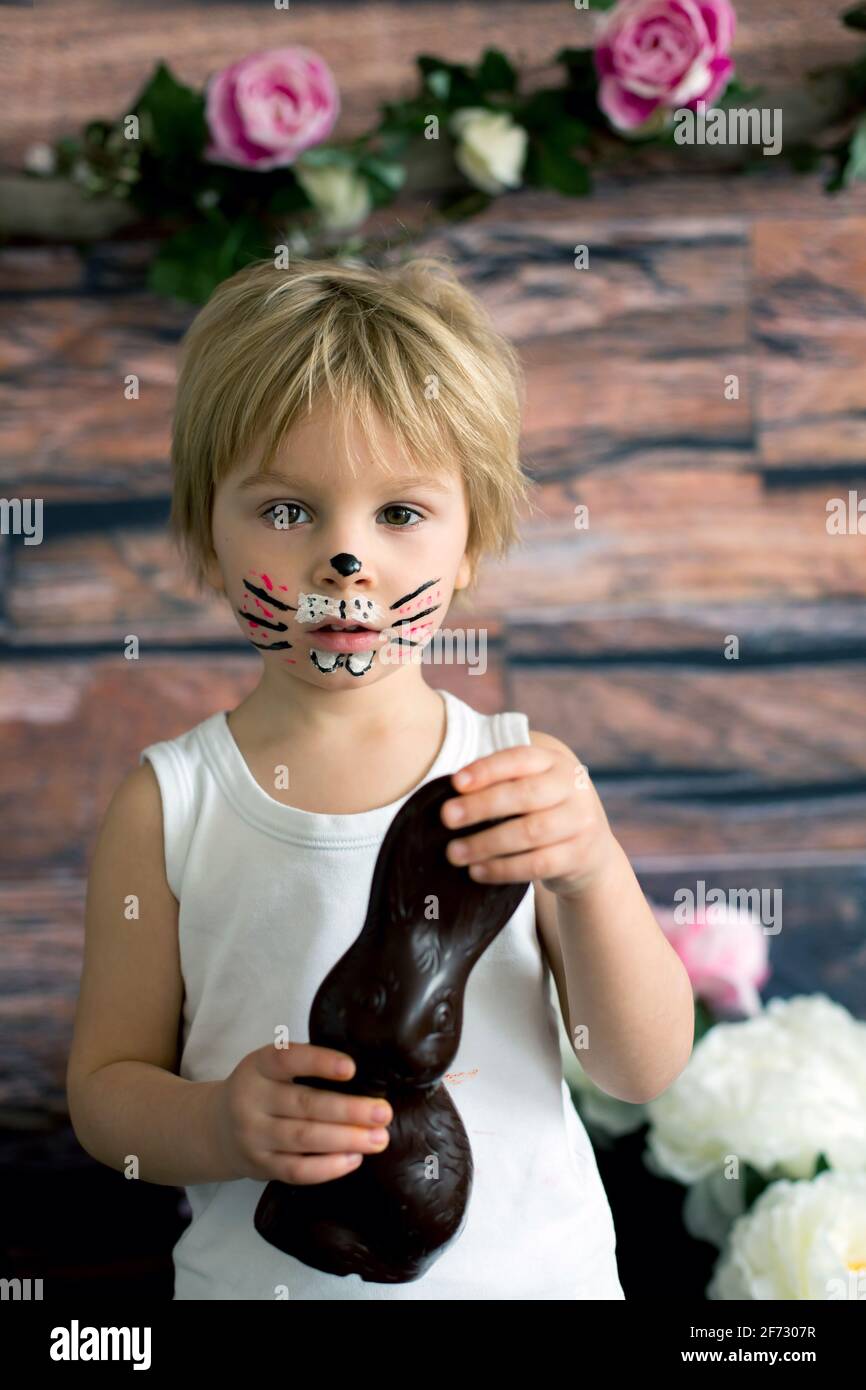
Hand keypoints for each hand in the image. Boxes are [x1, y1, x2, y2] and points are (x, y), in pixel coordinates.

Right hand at [212, 1042, 392, 1185]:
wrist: (217, 1127)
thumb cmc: (263, 1089)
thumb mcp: (270, 1067)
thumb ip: (305, 1067)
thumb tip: (366, 1078)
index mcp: (259, 1066)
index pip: (288, 1059)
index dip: (319, 1062)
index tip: (352, 1068)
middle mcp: (252, 1099)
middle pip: (304, 1105)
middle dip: (349, 1110)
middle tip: (383, 1113)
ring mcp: (254, 1136)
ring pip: (304, 1139)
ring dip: (346, 1139)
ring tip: (378, 1138)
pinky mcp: (261, 1166)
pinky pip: (297, 1170)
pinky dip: (328, 1167)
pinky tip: (353, 1159)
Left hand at [440, 737, 618, 899]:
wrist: (591, 852)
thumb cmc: (543, 811)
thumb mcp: (532, 787)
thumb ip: (501, 783)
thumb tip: (451, 793)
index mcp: (555, 762)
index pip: (520, 759)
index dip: (487, 770)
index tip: (455, 783)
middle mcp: (574, 787)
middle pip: (525, 795)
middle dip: (481, 806)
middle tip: (446, 818)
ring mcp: (581, 822)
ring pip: (529, 832)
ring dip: (486, 843)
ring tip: (454, 852)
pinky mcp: (580, 856)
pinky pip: (537, 864)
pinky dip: (503, 869)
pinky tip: (477, 871)